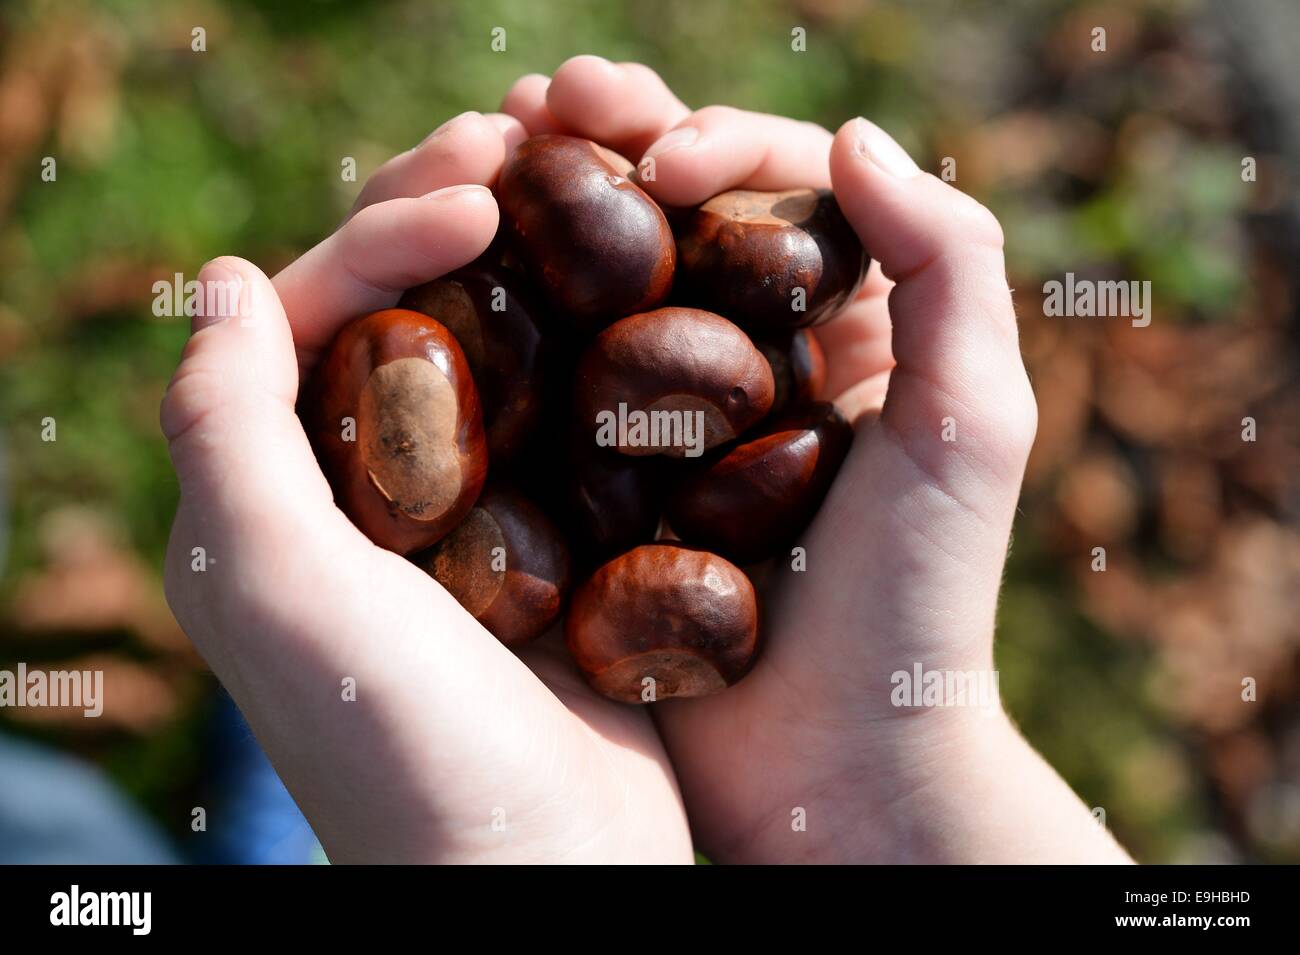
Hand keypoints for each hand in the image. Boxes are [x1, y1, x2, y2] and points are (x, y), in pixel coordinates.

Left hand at [160, 111, 692, 862]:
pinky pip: (570, 415)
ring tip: (591, 186)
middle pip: (403, 317)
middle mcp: (368, 500)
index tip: (477, 187)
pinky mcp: (556, 546)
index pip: (316, 316)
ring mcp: (470, 520)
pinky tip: (649, 295)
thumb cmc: (399, 746)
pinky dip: (601, 343)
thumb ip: (224, 430)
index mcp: (282, 497)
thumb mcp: (273, 587)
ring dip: (535, 261)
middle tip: (525, 138)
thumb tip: (231, 276)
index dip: (382, 231)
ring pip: (496, 351)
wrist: (549, 875)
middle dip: (453, 217)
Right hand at [503, 57, 1131, 862]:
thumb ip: (948, 264)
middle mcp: (745, 360)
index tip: (658, 153)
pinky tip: (446, 273)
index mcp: (838, 329)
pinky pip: (538, 381)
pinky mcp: (594, 483)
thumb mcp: (969, 425)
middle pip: (671, 218)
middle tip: (539, 101)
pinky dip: (495, 320)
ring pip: (593, 283)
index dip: (717, 140)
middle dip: (608, 141)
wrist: (832, 768)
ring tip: (478, 151)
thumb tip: (854, 135)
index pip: (775, 189)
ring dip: (538, 209)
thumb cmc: (916, 604)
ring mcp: (660, 420)